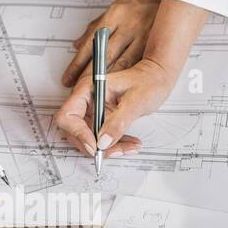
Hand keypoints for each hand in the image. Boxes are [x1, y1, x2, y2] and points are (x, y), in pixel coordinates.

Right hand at [53, 56, 174, 157]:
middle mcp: (88, 100)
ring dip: (105, 148)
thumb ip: (118, 122)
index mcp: (89, 89)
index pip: (68, 115)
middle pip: (75, 131)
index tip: (95, 145)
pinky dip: (114, 145)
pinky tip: (128, 145)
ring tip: (127, 148)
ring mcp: (95, 110)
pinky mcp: (103, 119)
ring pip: (89, 138)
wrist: (159, 76)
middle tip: (112, 151)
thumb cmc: (149, 79)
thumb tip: (103, 141)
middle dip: (92, 145)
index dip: (78, 133)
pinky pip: (102, 137)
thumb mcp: (135, 101)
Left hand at [60, 0, 164, 87]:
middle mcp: (128, 26)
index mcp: (114, 15)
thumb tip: (78, 45)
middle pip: (105, 56)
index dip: (77, 64)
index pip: (90, 44)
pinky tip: (119, 87)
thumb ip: (94, 28)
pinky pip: (138, 64)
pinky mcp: (154, 45)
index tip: (68, 78)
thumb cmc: (138, 2)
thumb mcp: (112, 9)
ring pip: (123, 64)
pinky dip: (126, 77)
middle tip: (78, 89)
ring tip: (96, 92)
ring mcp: (143, 36)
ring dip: (108, 80)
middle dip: (90, 76)